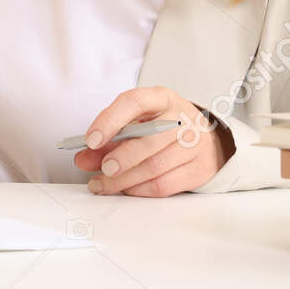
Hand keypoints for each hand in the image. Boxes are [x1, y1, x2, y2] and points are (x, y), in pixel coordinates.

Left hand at [72, 86, 234, 196]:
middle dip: (119, 157)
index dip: (110, 121)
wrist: (206, 139)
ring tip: (102, 184)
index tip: (91, 140)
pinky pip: (164, 185)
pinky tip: (126, 188)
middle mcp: (182, 118)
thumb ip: (109, 138)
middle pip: (148, 140)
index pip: (134, 102)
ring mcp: (195, 145)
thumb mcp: (138, 121)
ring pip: (154, 167)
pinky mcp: (199, 170)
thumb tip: (83, 158)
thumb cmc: (163, 127)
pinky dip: (139, 190)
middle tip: (101, 168)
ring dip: (123, 180)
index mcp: (162, 98)